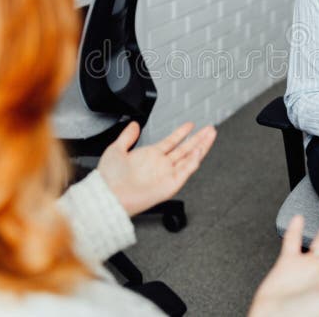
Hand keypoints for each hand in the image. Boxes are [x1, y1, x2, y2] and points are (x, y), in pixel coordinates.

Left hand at [96, 121, 215, 215]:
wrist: (108, 194)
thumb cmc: (109, 178)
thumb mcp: (116, 149)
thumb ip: (127, 136)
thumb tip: (134, 125)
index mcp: (149, 156)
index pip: (171, 142)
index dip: (181, 132)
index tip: (190, 125)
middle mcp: (160, 165)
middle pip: (185, 149)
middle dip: (198, 138)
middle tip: (209, 129)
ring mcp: (166, 175)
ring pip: (189, 159)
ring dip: (201, 147)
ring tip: (210, 136)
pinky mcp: (169, 186)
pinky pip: (184, 173)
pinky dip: (193, 162)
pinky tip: (199, 152)